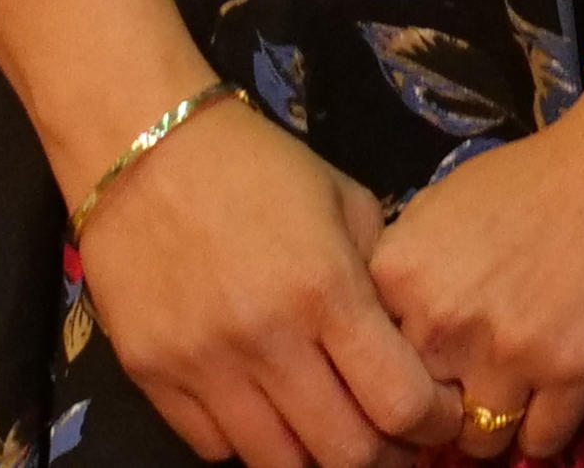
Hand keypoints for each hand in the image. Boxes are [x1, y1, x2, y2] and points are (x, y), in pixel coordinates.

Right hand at [74, 93, 442, 467]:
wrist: (142, 149)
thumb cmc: (258, 167)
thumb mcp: (344, 202)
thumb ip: (381, 278)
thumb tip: (414, 345)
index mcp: (326, 290)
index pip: (400, 401)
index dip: (434, 424)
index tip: (441, 419)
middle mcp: (266, 341)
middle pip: (345, 455)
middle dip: (386, 460)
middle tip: (397, 446)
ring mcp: (203, 367)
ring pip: (278, 466)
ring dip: (317, 459)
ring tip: (333, 435)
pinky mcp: (152, 379)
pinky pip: (215, 448)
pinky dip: (251, 443)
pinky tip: (269, 413)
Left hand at [364, 76, 583, 457]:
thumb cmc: (535, 174)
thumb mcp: (442, 204)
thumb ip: (405, 272)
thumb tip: (384, 331)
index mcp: (400, 276)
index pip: (369, 364)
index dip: (396, 371)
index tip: (423, 367)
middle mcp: (443, 322)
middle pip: (420, 410)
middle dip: (444, 403)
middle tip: (472, 385)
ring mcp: (509, 353)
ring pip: (479, 440)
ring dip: (495, 422)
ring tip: (514, 393)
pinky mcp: (573, 372)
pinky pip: (541, 441)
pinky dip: (545, 426)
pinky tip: (555, 393)